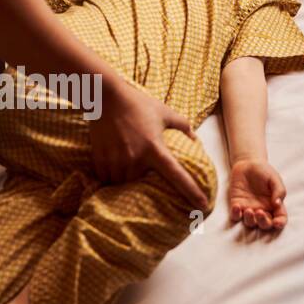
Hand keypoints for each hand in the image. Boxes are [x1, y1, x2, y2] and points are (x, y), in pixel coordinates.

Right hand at [87, 82, 209, 207]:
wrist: (107, 97)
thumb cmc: (138, 104)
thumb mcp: (165, 112)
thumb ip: (183, 126)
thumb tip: (195, 139)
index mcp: (155, 148)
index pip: (177, 175)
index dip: (191, 191)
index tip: (202, 206)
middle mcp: (136, 158)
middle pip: (142, 183)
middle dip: (143, 178)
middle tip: (139, 168)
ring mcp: (117, 160)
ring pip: (122, 183)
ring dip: (125, 179)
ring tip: (125, 166)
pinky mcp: (101, 159)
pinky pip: (106, 178)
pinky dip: (110, 175)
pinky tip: (112, 164)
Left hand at [228, 160, 286, 231]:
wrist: (247, 163)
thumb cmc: (264, 171)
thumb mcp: (274, 179)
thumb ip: (279, 191)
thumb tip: (278, 204)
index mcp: (274, 206)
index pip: (280, 218)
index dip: (279, 223)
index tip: (277, 223)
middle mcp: (262, 210)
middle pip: (264, 225)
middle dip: (263, 223)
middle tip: (260, 212)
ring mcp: (249, 209)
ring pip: (250, 223)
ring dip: (250, 220)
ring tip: (249, 210)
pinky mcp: (237, 205)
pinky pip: (236, 216)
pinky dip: (236, 214)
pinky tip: (237, 206)